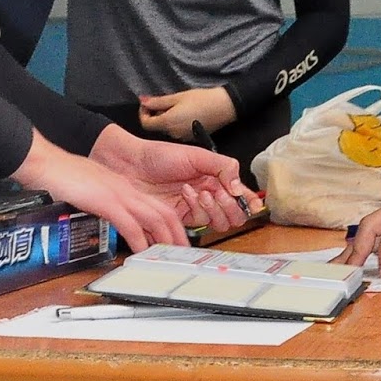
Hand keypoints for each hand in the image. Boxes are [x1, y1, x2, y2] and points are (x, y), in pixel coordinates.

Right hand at [12, 132, 187, 251]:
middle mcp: (127, 190)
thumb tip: (112, 224)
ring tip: (171, 258)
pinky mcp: (106, 202)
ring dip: (165, 240)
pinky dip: (139, 242)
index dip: (172, 226)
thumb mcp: (92, 193)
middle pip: (165, 213)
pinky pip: (130, 224)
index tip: (175, 242)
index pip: (159, 207)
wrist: (45, 163)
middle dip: (177, 236)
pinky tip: (142, 253)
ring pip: (154, 218)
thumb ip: (105, 206)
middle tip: (183, 255)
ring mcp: (118, 195)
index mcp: (125, 188)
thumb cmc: (63, 178)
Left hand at [91, 123, 261, 232]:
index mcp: (215, 177)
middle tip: (219, 193)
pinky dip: (197, 210)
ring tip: (200, 192)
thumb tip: (240, 187)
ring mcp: (194, 208)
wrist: (130, 165)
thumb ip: (223, 167)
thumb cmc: (159, 155)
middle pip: (233, 214)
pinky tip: (186, 195)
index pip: (240, 195)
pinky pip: (198, 225)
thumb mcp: (196, 155)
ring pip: (218, 222)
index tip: (250, 203)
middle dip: (230, 206)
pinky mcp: (180, 219)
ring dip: (213, 208)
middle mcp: (208, 194)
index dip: (248, 201)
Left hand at [138, 87, 237, 140]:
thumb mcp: (177, 97)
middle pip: (157, 126)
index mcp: (167, 123)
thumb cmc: (202, 99)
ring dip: (167, 118)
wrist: (225, 107)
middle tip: (165, 101)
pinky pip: (177, 131)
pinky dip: (177, 123)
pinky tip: (186, 113)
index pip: (146, 124)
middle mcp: (173, 134)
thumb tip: (142, 101)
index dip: (143, 113)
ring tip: (178, 105)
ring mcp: (182, 138)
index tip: (148, 103)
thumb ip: (157, 101)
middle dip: (157, 114)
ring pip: (167, 129)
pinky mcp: (191, 138)